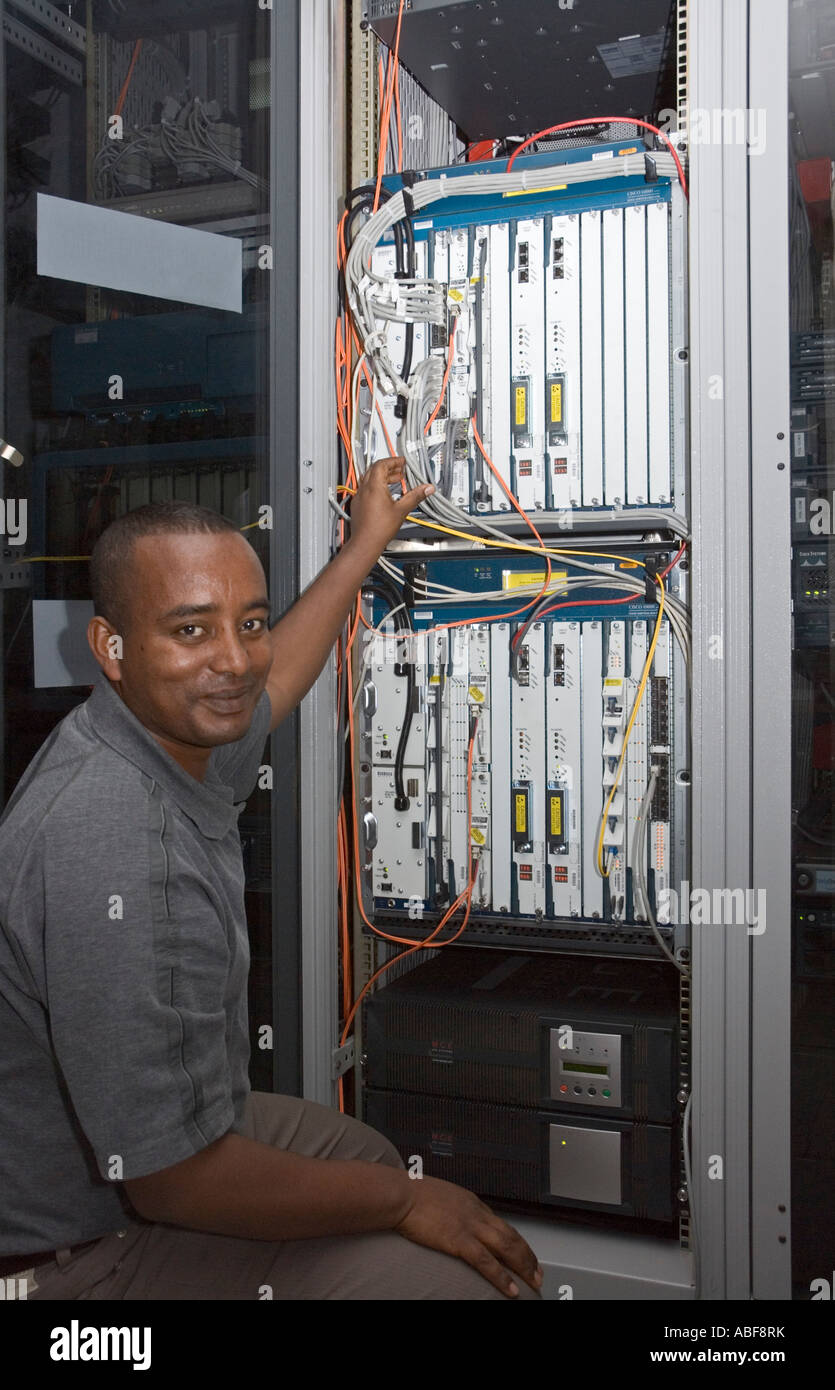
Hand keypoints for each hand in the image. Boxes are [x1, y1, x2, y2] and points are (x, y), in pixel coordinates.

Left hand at [349, 457, 433, 555]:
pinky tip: (384, 494)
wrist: (365, 542)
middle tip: (400, 470)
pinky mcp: (357, 504)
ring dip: (382, 476)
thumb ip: (415, 496)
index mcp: (374, 486)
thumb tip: (427, 489)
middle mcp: (364, 489)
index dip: (393, 461)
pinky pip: (365, 488)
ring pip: (369, 478)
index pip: (382, 465)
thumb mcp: (402, 510)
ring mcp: (359, 496)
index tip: (401, 462)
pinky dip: (375, 486)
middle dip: (389, 467)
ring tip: (394, 481)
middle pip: (374, 469)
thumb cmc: (379, 529)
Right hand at [394, 1173, 542, 1298]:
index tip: (525, 1254)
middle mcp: (477, 1213)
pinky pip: (486, 1262)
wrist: (401, 1194)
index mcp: (472, 1203)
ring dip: (523, 1267)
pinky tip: (511, 1289)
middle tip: (538, 1273)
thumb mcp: (440, 1197)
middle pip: (511, 1236)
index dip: (517, 1242)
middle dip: (527, 1256)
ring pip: (506, 1248)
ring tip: (533, 1282)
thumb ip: (452, 1209)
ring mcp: (470, 1226)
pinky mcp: (459, 1240)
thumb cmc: (412, 1195)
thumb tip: (454, 1220)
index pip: (502, 1225)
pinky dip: (501, 1277)